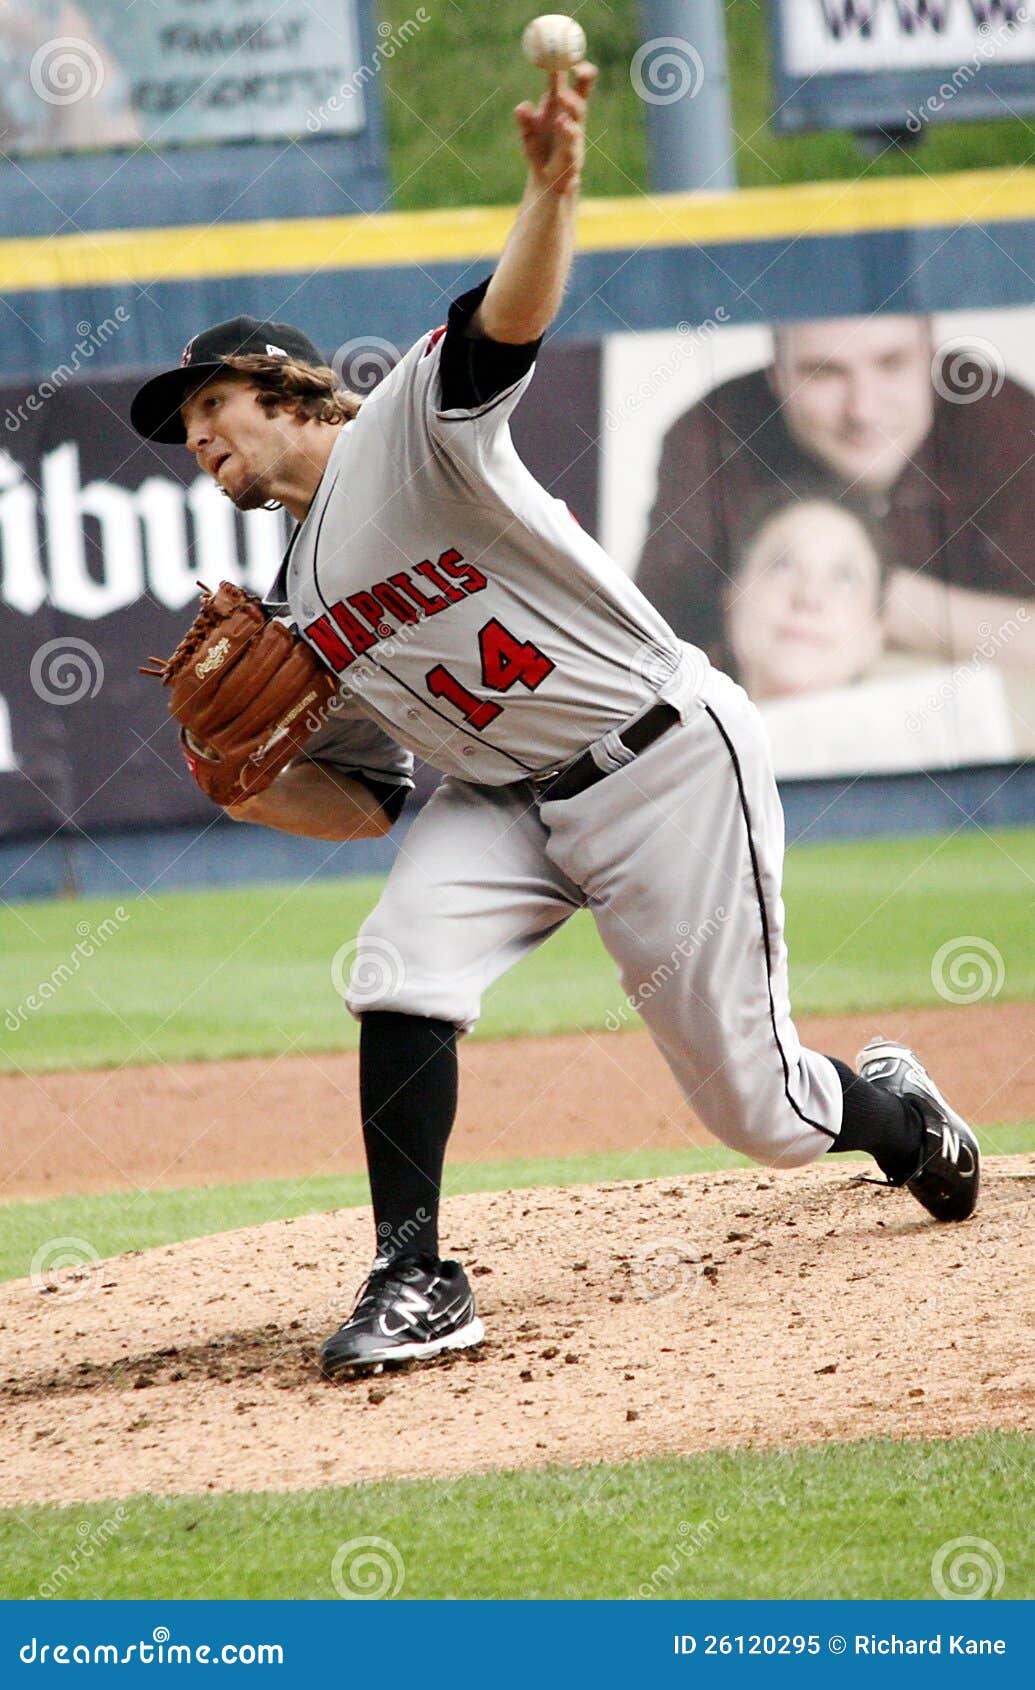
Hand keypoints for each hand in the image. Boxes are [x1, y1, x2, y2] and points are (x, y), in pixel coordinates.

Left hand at [515, 62, 596, 196]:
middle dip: (584, 78)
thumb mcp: (527, 133)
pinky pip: (572, 139)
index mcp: (559, 107)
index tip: (566, 51)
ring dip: (571, 103)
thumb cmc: (539, 151)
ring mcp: (573, 135)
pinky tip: (562, 123)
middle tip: (577, 67)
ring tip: (562, 96)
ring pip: (578, 114)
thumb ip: (524, 119)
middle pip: (581, 92)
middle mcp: (570, 117)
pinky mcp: (573, 154)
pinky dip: (567, 130)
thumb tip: (521, 107)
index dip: (570, 65)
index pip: (569, 81)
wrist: (546, 181)